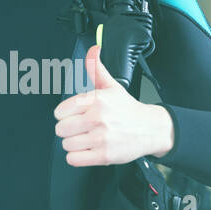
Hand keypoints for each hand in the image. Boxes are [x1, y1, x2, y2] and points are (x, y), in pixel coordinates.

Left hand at [53, 44, 174, 166]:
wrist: (150, 129)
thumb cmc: (128, 109)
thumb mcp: (111, 86)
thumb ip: (96, 68)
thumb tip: (93, 49)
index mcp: (96, 100)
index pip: (60, 112)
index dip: (65, 115)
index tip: (75, 115)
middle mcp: (97, 118)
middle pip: (61, 129)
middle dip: (68, 129)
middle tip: (81, 128)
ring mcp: (101, 138)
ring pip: (66, 145)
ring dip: (74, 143)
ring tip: (87, 138)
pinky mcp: (104, 156)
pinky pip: (74, 159)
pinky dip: (77, 156)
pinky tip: (87, 149)